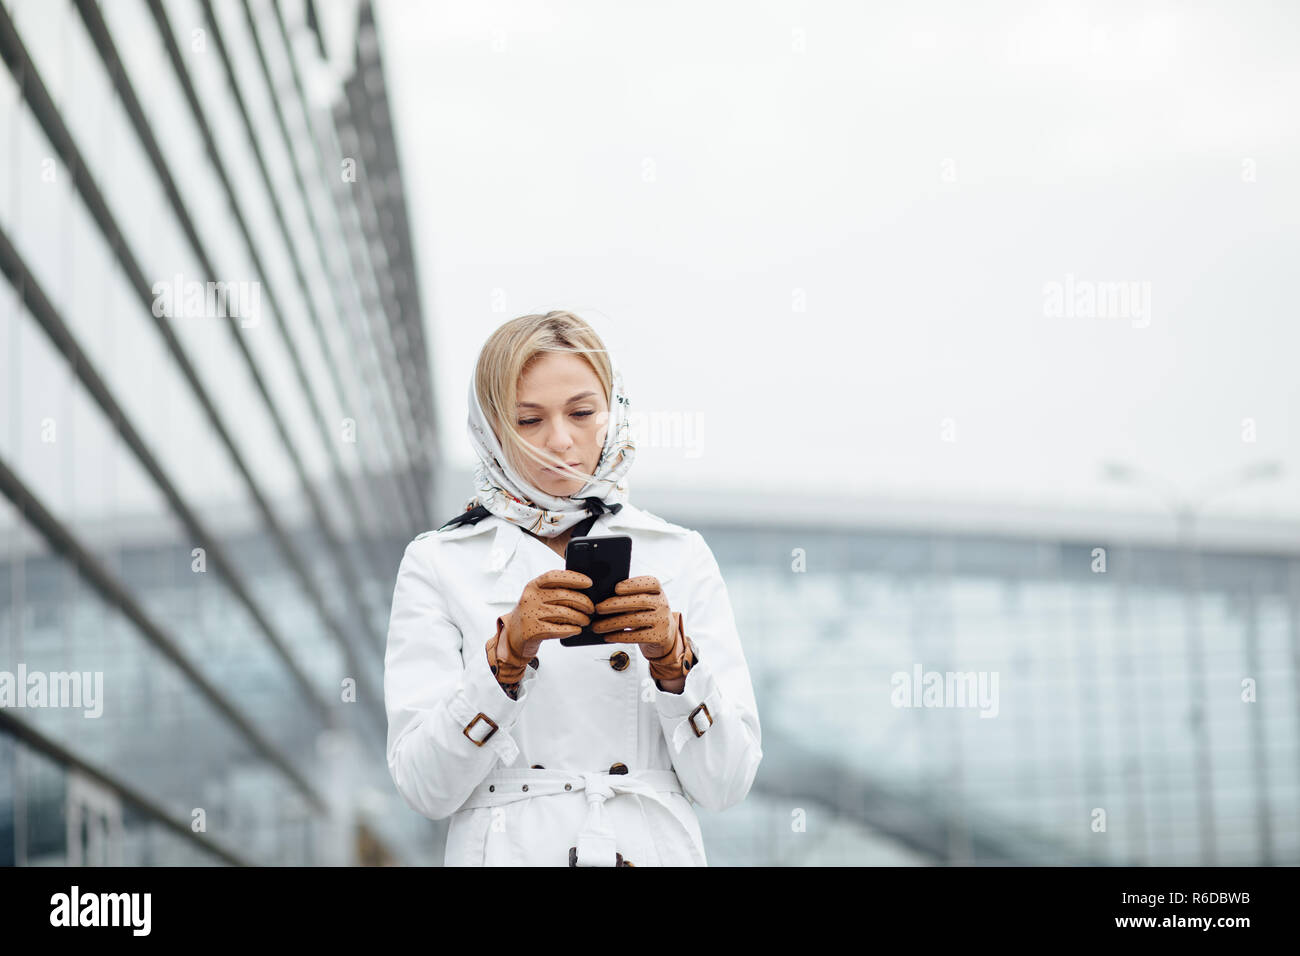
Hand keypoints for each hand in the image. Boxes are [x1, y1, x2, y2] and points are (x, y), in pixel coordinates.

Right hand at [489, 570, 593, 684]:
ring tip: (586, 620)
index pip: (554, 576)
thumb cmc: (533, 612)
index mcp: (533, 586)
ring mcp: (530, 614)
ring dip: (580, 617)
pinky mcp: (532, 630)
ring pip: (563, 613)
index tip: (588, 583)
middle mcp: (530, 598)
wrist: (513, 633)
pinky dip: (571, 629)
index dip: (573, 578)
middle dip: (582, 602)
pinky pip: (558, 629)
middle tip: (591, 608)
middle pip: (563, 595)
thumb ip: (554, 590)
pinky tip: (576, 629)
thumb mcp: (539, 596)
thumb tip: (582, 588)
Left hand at [592, 576, 680, 661]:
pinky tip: (608, 636)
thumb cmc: (646, 614)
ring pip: (635, 620)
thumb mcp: (644, 602)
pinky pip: (637, 636)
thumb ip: (629, 597)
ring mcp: (663, 620)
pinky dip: (620, 636)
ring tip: (597, 626)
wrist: (664, 635)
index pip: (650, 582)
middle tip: (598, 608)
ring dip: (612, 623)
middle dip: (615, 604)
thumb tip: (603, 599)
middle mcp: (663, 604)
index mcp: (658, 591)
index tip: (616, 588)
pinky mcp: (660, 637)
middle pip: (639, 601)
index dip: (633, 584)